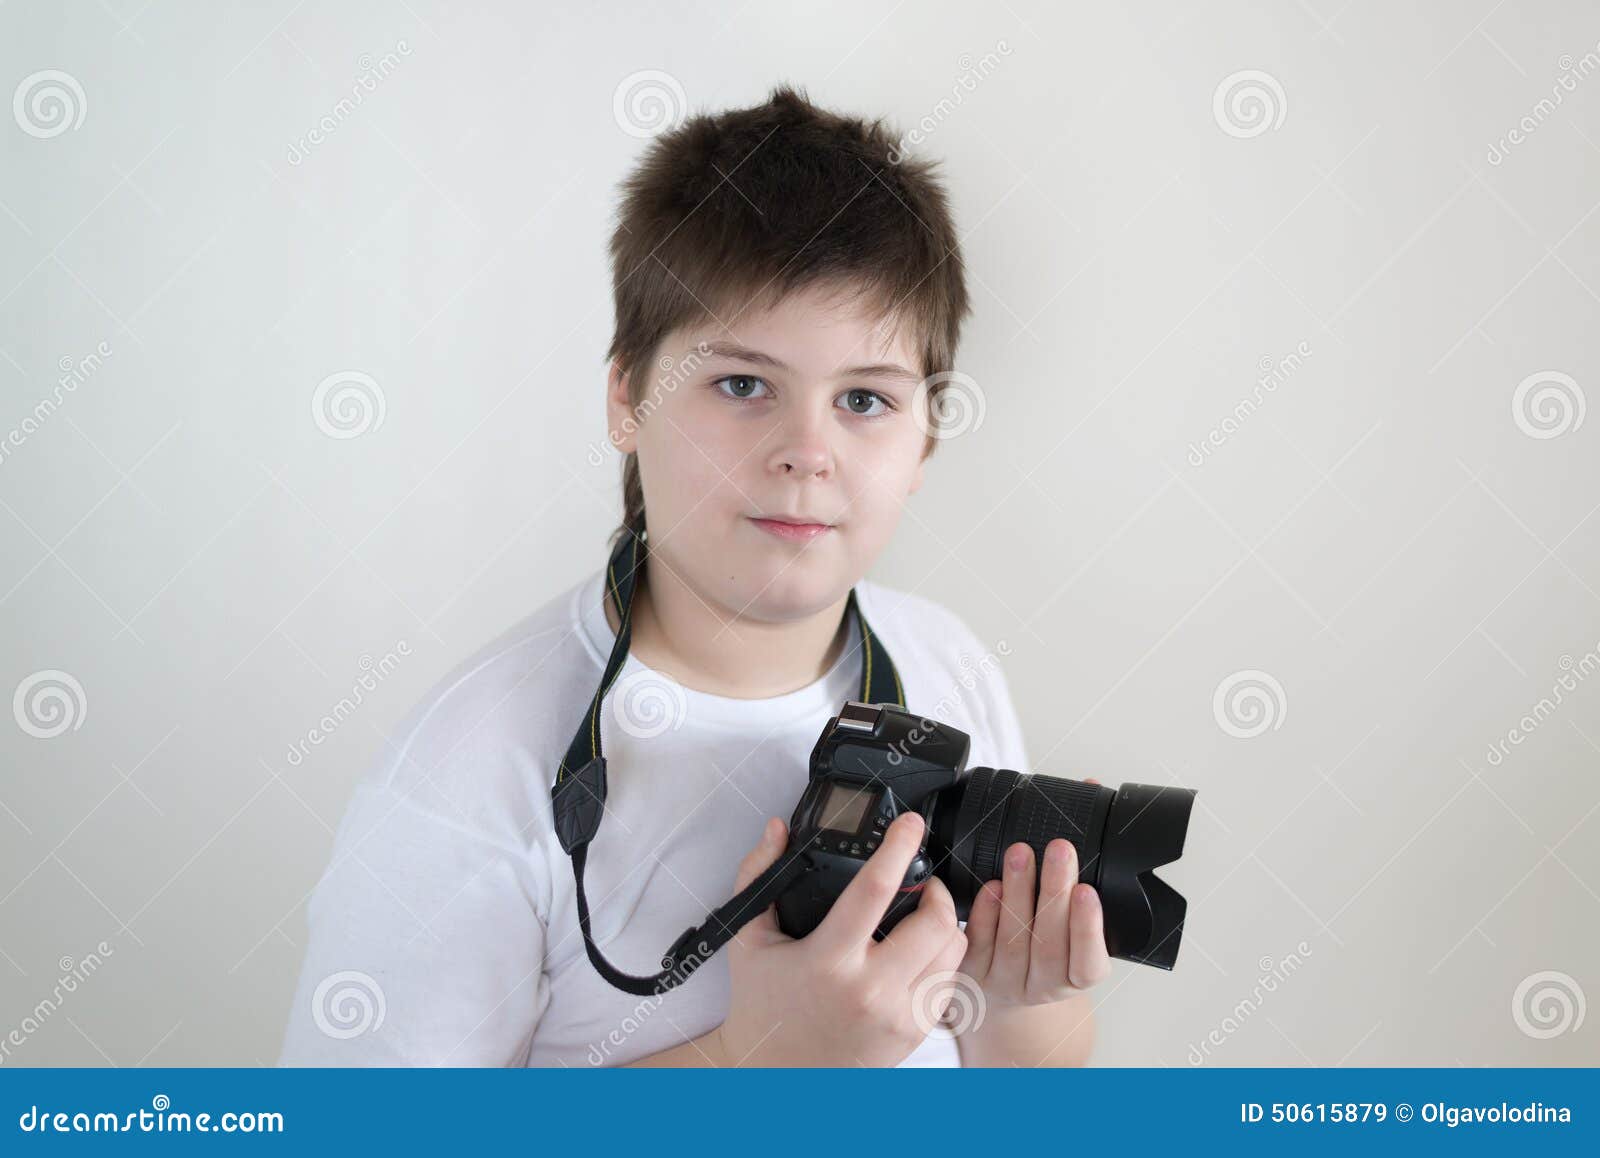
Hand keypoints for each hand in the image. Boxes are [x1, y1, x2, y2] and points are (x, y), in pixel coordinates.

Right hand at [712, 811, 967, 1066]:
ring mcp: (897, 1016)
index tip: (911, 824)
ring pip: (952, 951)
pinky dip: (943, 959)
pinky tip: (919, 952)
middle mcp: (869, 990)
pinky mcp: (913, 1034)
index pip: (874, 890)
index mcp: (827, 961)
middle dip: (936, 889)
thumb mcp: (749, 939)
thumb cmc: (763, 1007)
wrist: (774, 1077)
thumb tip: (778, 829)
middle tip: (921, 880)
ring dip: (944, 923)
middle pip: (934, 922)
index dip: (898, 848)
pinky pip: (950, 983)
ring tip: (923, 914)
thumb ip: (759, 875)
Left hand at [952, 777, 1111, 1014]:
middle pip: (1049, 945)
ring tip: (1020, 854)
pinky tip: (989, 885)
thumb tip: (1090, 788)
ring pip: (1012, 941)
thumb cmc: (1042, 940)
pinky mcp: (969, 973)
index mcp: (1075, 975)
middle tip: (1060, 850)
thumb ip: (1082, 859)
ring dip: (1018, 892)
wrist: (997, 987)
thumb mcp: (1070, 914)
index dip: (1091, 929)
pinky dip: (984, 912)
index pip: (1090, 963)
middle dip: (1054, 892)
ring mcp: (1003, 982)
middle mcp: (1041, 985)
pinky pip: (976, 943)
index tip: (1088, 890)